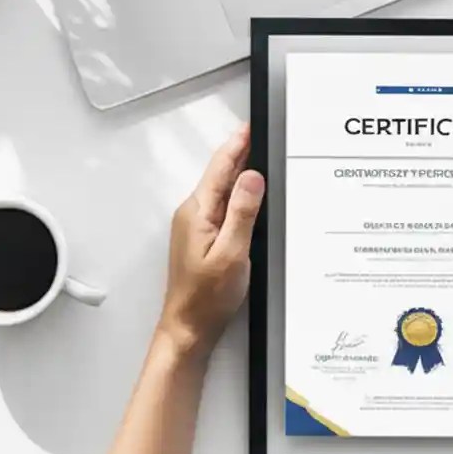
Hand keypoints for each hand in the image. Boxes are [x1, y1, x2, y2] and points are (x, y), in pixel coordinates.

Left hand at [158, 125, 264, 358]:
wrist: (189, 327)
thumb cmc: (207, 297)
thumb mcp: (232, 252)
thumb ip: (243, 212)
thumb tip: (252, 177)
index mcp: (198, 212)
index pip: (221, 167)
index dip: (238, 144)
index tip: (252, 126)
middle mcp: (194, 214)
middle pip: (221, 175)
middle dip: (242, 154)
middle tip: (263, 136)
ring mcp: (197, 226)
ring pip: (224, 191)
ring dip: (242, 175)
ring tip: (262, 158)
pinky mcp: (203, 238)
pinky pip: (224, 208)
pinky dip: (240, 197)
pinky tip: (254, 199)